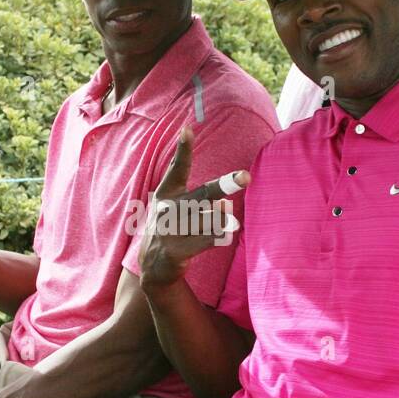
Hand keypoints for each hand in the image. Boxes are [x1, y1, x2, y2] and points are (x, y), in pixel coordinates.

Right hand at [138, 127, 247, 290]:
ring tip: (231, 222)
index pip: (176, 169)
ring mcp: (171, 231)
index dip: (182, 150)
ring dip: (223, 220)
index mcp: (166, 194)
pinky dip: (219, 237)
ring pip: (210, 219)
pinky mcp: (177, 251)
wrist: (153, 267)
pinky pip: (207, 240)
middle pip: (204, 194)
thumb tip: (208, 168)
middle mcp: (168, 210)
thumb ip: (185, 184)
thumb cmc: (169, 227)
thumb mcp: (168, 202)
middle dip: (225, 186)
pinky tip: (226, 235)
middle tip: (245, 177)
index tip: (187, 130)